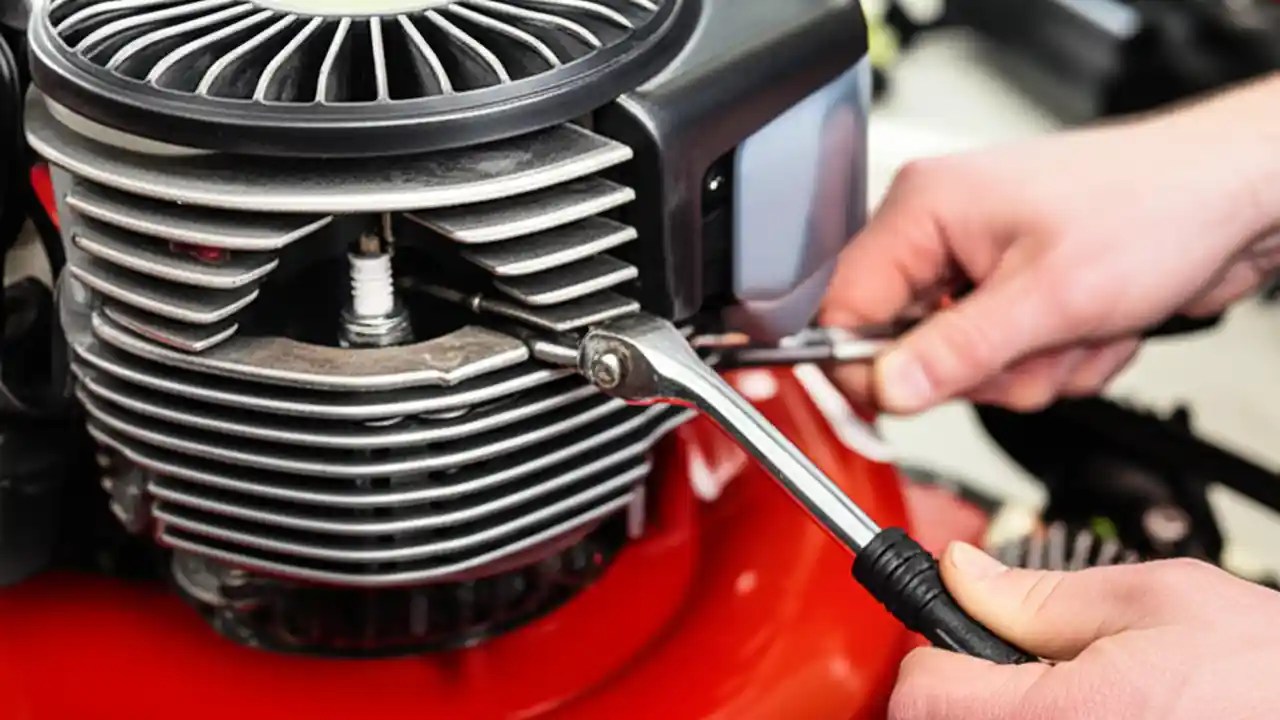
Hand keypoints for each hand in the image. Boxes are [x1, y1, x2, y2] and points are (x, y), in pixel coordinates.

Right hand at [822, 75, 1279, 412]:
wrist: (1238, 198)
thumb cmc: (1157, 209)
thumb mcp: (1049, 298)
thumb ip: (955, 353)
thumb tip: (884, 390)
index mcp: (925, 210)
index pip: (845, 306)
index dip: (863, 366)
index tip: (893, 408)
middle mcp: (944, 232)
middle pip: (908, 347)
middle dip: (983, 368)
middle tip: (1035, 345)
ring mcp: (983, 262)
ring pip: (965, 365)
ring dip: (1031, 368)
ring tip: (1080, 326)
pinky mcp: (1019, 289)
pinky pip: (1009, 361)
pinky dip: (1056, 360)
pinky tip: (1094, 324)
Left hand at [891, 545, 1279, 718]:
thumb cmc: (1264, 671)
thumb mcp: (1152, 599)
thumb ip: (1038, 592)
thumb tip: (961, 572)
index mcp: (1061, 717)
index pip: (921, 696)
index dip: (934, 652)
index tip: (958, 631)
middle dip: (965, 688)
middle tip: (1018, 662)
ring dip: (998, 712)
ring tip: (1066, 691)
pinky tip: (1092, 714)